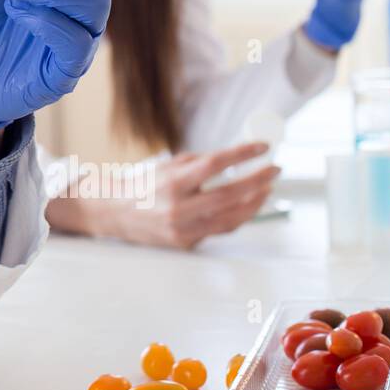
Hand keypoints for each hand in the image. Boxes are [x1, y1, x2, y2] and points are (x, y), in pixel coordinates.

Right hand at [87, 143, 280, 248]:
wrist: (115, 212)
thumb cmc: (143, 184)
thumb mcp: (167, 166)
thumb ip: (198, 164)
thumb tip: (235, 159)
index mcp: (172, 181)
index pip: (215, 164)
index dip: (242, 154)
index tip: (262, 147)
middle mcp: (178, 206)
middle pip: (230, 194)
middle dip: (257, 180)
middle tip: (274, 169)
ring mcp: (183, 227)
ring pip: (231, 217)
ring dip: (255, 202)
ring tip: (266, 188)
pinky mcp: (186, 242)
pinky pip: (220, 229)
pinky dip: (237, 216)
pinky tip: (247, 205)